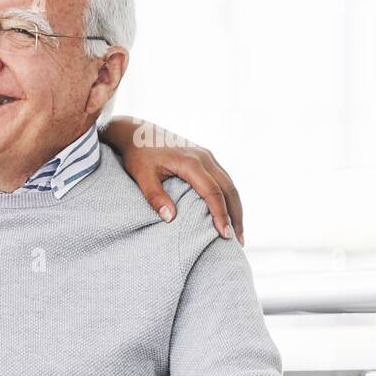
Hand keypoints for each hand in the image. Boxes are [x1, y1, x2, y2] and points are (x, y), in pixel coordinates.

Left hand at [107, 119, 244, 243]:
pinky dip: (229, 197)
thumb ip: (154, 196)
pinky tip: (229, 213)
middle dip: (235, 216)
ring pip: (229, 184)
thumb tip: (170, 219)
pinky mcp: (206, 158)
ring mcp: (208, 156)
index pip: (213, 192)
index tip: (224, 235)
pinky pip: (223, 179)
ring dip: (235, 208)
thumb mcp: (142, 176)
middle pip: (228, 189)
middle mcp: (205, 157)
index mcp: (191, 162)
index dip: (220, 215)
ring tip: (237, 232)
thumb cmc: (138, 156)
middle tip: (238, 242)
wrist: (137, 132)